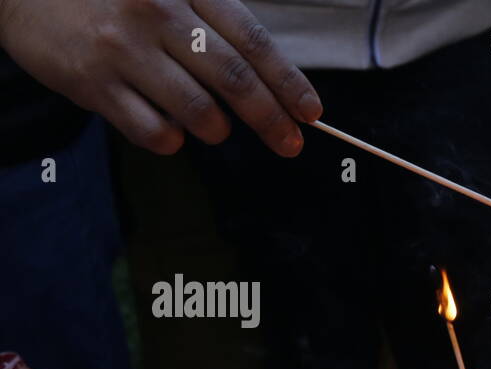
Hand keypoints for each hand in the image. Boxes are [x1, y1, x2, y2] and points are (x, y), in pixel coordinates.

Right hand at [0, 0, 320, 156]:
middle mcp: (156, 14)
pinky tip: (167, 129)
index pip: (252, 40)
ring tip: (214, 127)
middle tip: (290, 144)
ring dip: (216, 130)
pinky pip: (153, 132)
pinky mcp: (92, 83)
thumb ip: (211, 27)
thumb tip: (269, 84)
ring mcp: (122, 50)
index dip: (287, 81)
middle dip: (271, 119)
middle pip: (234, 80)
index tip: (311, 113)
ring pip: (199, 113)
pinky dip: (171, 141)